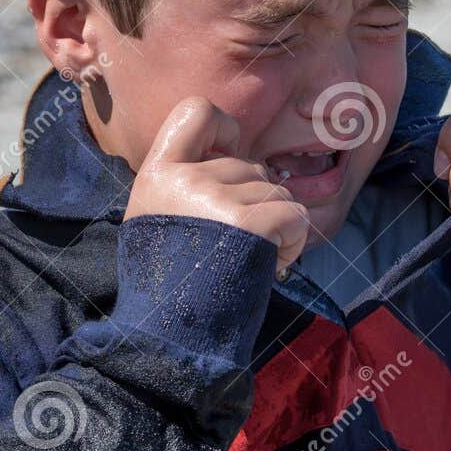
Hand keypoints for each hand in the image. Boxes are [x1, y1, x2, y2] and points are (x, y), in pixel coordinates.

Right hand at [126, 97, 311, 273]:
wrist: (169, 340)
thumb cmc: (171, 288)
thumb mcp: (156, 221)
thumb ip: (186, 186)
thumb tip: (236, 164)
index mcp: (156, 174)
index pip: (196, 111)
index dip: (224, 128)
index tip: (227, 156)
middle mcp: (182, 179)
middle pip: (251, 166)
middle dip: (258, 204)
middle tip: (239, 247)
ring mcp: (214, 199)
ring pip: (278, 193)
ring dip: (278, 229)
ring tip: (251, 263)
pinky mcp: (246, 224)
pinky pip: (294, 215)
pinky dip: (294, 243)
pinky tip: (271, 268)